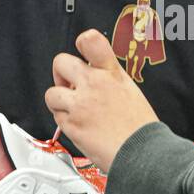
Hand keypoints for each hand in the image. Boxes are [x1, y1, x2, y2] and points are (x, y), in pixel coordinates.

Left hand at [46, 29, 158, 171]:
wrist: (142, 153)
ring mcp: (80, 104)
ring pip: (51, 93)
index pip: (90, 40)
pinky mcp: (71, 124)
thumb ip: (109, 80)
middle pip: (60, 62)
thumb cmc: (140, 129)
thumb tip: (95, 76)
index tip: (81, 55)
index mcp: (112, 73)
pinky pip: (55, 117)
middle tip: (69, 86)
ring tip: (73, 110)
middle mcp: (94, 83)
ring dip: (58, 101)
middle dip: (61, 74)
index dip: (81, 43)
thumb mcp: (130, 91)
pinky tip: (79, 126)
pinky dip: (63, 122)